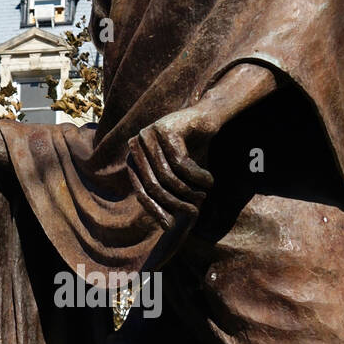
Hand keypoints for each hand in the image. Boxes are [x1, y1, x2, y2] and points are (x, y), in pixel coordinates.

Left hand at [126, 105, 214, 230]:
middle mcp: (137, 144)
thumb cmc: (192, 149)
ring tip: (204, 195)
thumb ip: (167, 194)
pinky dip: (197, 176)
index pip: (141, 190)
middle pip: (153, 184)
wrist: (207, 118)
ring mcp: (149, 134)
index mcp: (134, 157)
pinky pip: (181, 163)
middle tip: (194, 212)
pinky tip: (209, 180)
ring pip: (167, 176)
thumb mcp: (176, 175)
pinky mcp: (166, 129)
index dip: (155, 210)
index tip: (169, 225)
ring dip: (188, 190)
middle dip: (174, 202)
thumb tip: (165, 225)